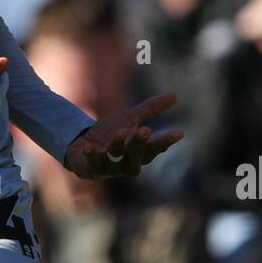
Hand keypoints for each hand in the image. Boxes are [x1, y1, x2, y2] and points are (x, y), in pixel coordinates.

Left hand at [64, 93, 180, 178]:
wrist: (82, 148)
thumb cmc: (110, 134)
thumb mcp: (130, 118)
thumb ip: (150, 108)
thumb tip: (175, 95)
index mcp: (139, 152)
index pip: (155, 148)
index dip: (166, 141)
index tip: (179, 132)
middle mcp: (126, 163)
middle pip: (137, 156)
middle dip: (141, 143)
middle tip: (146, 129)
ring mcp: (108, 167)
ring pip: (116, 160)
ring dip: (119, 145)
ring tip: (122, 131)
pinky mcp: (90, 166)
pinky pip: (92, 163)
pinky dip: (91, 155)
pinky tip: (89, 147)